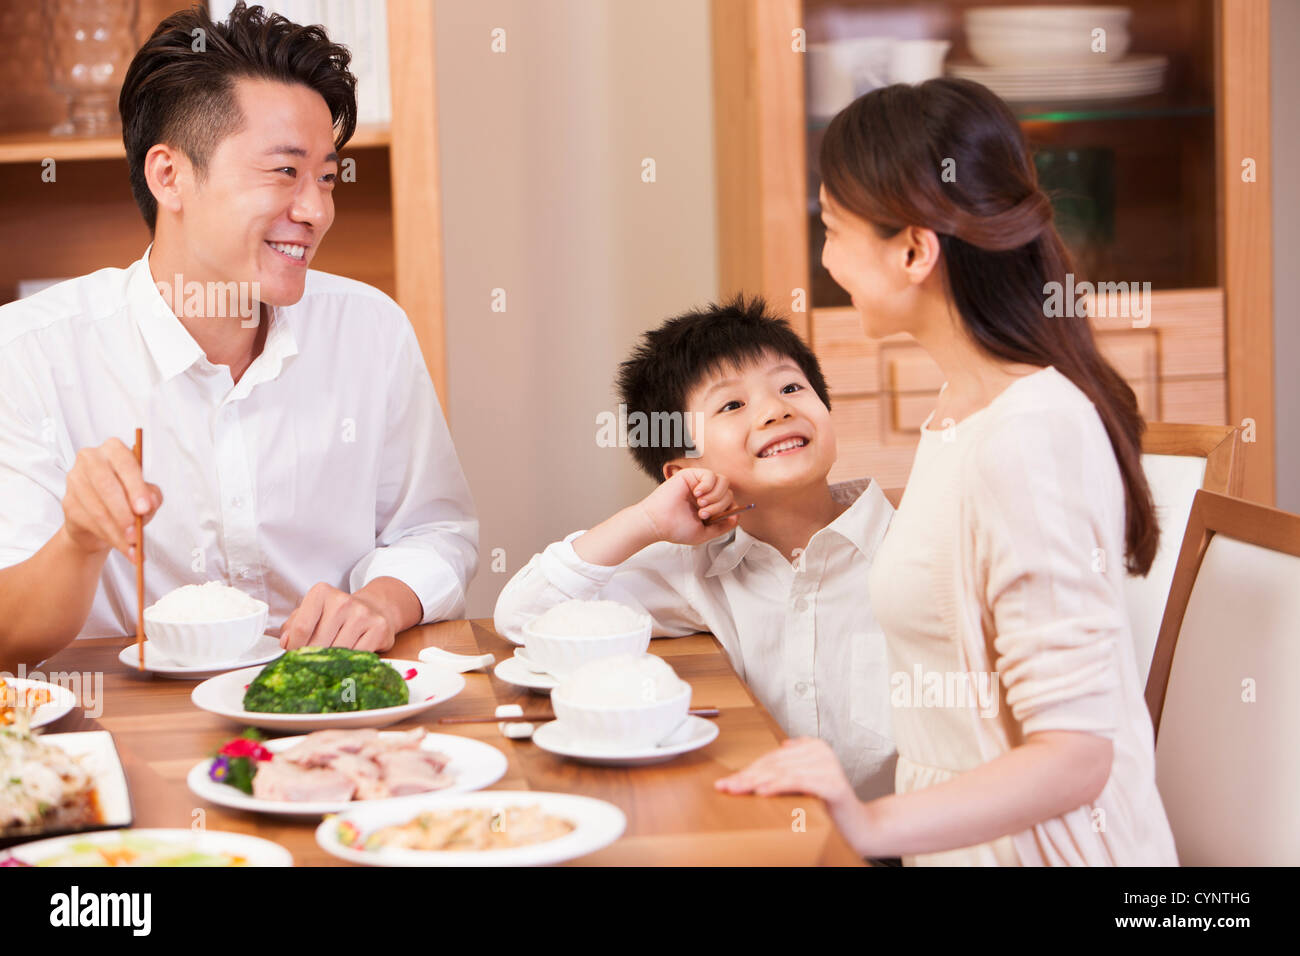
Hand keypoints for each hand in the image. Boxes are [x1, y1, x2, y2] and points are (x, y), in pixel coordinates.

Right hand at [61, 437, 163, 561]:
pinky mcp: (67, 502)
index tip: (144, 508)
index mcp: (115, 450)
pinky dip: (108, 537)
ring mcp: (75, 479)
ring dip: (116, 531)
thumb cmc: (128, 498)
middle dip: (123, 512)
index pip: (125, 464)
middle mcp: (91, 459)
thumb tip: (150, 503)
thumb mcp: (147, 495)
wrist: (102, 518)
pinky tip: (122, 546)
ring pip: (97, 508)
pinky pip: (88, 521)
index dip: (136, 487)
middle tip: (135, 533)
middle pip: (106, 485)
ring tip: (132, 545)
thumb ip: (152, 496)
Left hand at [280, 582, 395, 651]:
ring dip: (332, 661)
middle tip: (313, 661)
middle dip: (313, 657)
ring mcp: (363, 614)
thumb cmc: (338, 614)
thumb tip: (286, 643)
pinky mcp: (379, 628)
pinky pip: (358, 656)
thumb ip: (293, 626)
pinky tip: (349, 657)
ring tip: (332, 658)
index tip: (294, 655)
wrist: (375, 608)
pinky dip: (350, 661)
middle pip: (319, 642)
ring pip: (338, 651)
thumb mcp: (311, 613)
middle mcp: (343, 600)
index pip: (301, 628)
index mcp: (322, 593)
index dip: (294, 648)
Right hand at [635, 467, 739, 545]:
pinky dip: (708, 485)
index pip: (730, 502)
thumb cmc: (676, 529)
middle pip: (729, 493)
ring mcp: (699, 484)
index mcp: (710, 507)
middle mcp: (706, 494)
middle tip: (702, 514)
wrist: (658, 523)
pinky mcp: (691, 475)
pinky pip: (711, 475)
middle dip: (719, 506)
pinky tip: (696, 493)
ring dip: (715, 496)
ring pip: (723, 482)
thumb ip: (722, 526)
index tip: (717, 518)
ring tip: (700, 504)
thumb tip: (736, 516)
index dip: (730, 509)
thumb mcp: (704, 533)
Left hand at [715, 737, 857, 808]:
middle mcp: (821, 752)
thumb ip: (794, 763)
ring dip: (756, 782)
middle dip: (747, 777)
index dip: (748, 770)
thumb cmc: (830, 805)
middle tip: (727, 786)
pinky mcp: (833, 783)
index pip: (773, 759)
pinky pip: (799, 782)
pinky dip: (778, 786)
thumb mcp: (807, 780)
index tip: (727, 781)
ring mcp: (828, 766)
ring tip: (738, 789)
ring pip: (783, 773)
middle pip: (775, 765)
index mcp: (813, 747)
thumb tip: (783, 745)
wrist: (859, 826)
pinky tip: (762, 791)